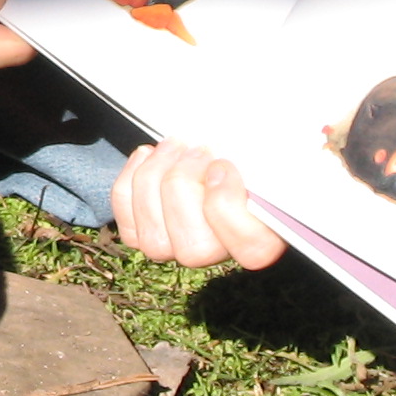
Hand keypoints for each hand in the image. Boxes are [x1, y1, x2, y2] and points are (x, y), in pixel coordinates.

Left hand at [111, 143, 285, 270]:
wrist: (209, 143)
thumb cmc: (246, 145)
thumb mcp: (266, 147)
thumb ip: (270, 158)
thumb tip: (243, 155)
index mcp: (262, 236)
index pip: (251, 252)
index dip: (227, 208)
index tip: (223, 165)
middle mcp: (217, 252)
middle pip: (192, 249)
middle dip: (185, 187)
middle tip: (197, 150)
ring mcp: (175, 247)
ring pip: (153, 240)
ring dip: (156, 180)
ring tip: (174, 145)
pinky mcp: (142, 233)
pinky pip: (125, 218)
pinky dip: (129, 181)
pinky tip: (148, 155)